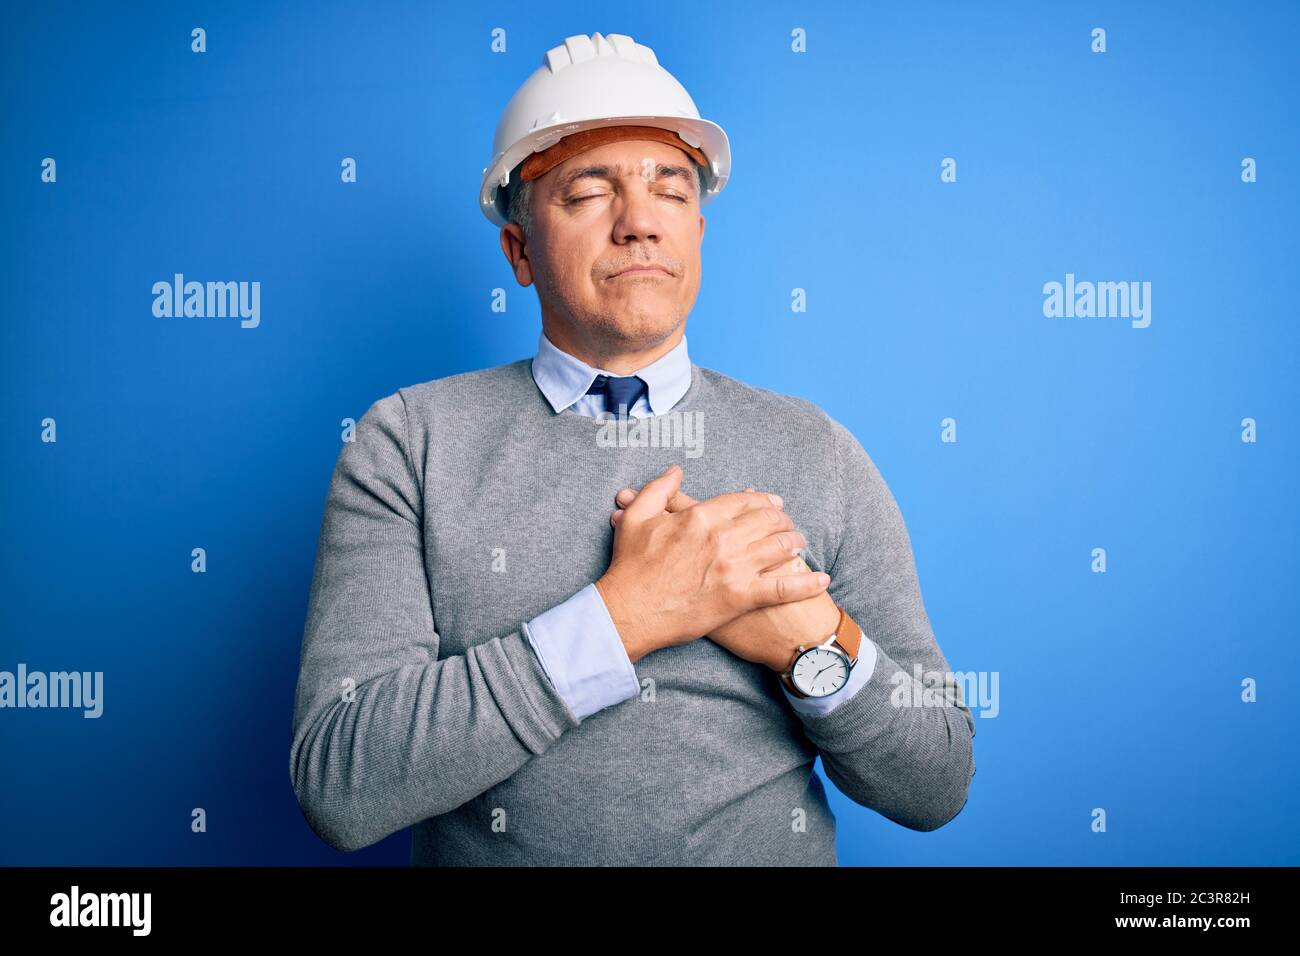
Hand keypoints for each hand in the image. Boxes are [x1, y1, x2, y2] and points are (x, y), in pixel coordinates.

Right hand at [595, 464, 829, 663]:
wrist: (628, 612)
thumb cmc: (630, 567)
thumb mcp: (637, 518)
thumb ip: (658, 489)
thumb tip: (676, 470)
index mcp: (701, 516)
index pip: (744, 500)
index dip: (762, 499)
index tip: (771, 502)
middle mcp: (723, 538)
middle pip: (767, 519)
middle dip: (782, 519)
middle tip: (788, 523)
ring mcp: (735, 568)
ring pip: (780, 546)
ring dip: (795, 542)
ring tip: (800, 543)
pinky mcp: (741, 598)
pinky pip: (784, 586)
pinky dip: (807, 582)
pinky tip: (822, 579)